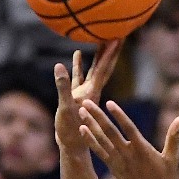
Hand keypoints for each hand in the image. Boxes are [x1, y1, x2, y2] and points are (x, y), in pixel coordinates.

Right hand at [53, 42, 122, 156]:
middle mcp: (92, 90)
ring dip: (96, 54)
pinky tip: (76, 54)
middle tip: (119, 32)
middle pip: (104, 66)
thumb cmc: (70, 130)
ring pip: (93, 69)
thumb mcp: (65, 108)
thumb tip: (59, 66)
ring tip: (100, 36)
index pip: (104, 68)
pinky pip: (79, 76)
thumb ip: (63, 86)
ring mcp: (85, 92)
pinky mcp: (76, 96)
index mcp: (92, 91)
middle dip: (110, 49)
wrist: (70, 146)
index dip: (110, 52)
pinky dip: (79, 65)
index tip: (119, 37)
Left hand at [77, 98, 178, 178]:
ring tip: (80, 111)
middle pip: (110, 132)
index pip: (129, 128)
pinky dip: (90, 141)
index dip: (118, 115)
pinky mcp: (113, 168)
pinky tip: (82, 130)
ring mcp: (118, 161)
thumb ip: (173, 138)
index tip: (109, 103)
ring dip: (90, 125)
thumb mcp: (171, 160)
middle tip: (85, 102)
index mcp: (142, 149)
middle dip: (97, 116)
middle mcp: (127, 154)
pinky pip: (99, 152)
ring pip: (102, 140)